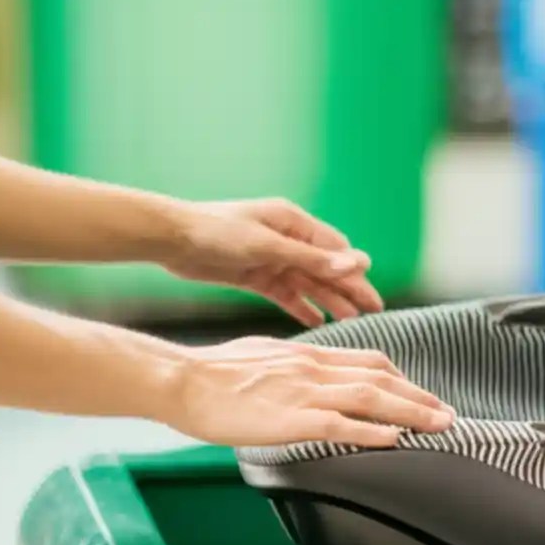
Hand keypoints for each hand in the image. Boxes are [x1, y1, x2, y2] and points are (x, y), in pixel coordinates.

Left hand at [163, 198, 383, 326]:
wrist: (170, 239)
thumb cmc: (217, 232)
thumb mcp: (268, 246)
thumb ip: (311, 259)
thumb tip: (355, 263)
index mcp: (293, 222)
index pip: (334, 248)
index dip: (354, 271)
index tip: (373, 293)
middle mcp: (287, 240)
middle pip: (326, 267)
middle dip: (349, 288)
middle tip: (374, 310)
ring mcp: (272, 259)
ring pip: (309, 283)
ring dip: (330, 300)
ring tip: (352, 321)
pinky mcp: (257, 276)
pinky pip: (286, 294)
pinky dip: (302, 307)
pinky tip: (318, 322)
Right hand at [164, 336, 453, 446]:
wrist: (181, 380)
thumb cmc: (214, 373)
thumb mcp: (265, 357)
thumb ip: (295, 367)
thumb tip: (310, 377)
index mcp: (308, 356)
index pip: (369, 362)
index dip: (402, 379)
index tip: (422, 393)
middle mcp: (314, 369)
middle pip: (381, 379)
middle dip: (420, 396)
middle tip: (448, 413)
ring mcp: (303, 392)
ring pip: (370, 399)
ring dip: (410, 412)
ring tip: (438, 425)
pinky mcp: (289, 418)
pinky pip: (338, 425)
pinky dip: (370, 432)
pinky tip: (393, 439)